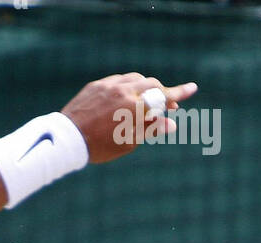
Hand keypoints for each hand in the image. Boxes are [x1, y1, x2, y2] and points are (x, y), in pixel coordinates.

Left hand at [62, 73, 198, 163]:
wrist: (67, 139)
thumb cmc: (99, 146)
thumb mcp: (128, 142)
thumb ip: (150, 129)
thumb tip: (172, 123)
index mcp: (134, 107)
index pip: (162, 96)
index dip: (179, 93)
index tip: (193, 88)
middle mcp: (123, 91)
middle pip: (151, 85)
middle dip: (162, 93)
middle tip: (169, 106)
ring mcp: (109, 85)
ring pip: (135, 79)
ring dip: (146, 87)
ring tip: (148, 100)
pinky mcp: (97, 85)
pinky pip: (118, 80)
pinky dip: (128, 86)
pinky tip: (127, 95)